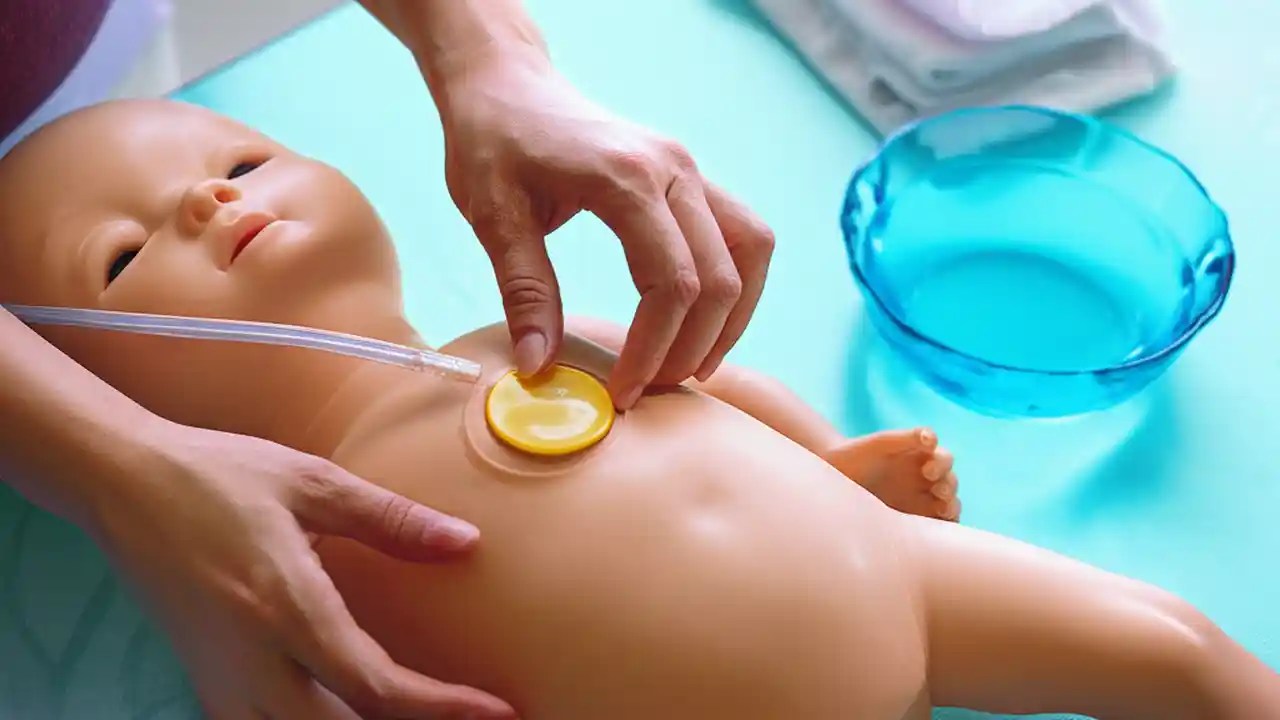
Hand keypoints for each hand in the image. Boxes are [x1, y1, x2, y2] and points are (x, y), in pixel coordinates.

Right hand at [90, 420, 515, 719]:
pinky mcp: (205, 683)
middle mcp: (251, 660)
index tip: (496, 712)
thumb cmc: (218, 475)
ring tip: (412, 713)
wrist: (122, 484)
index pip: (375, 686)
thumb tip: (466, 541)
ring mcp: (221, 681)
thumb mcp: (312, 482)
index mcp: (285, 607)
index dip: (442, 708)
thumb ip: (392, 520)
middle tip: (465, 718)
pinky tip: (346, 711)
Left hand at [438, 58, 774, 407]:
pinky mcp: (690, 177)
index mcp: (627, 178)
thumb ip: (523, 290)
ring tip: (694, 364)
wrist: (506, 82)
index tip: (623, 392)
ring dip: (732, 317)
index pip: (671, 283)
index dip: (653, 350)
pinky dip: (736, 284)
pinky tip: (705, 320)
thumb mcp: (493, 215)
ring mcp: (690, 170)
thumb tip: (540, 367)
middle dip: (692, 347)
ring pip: (750, 252)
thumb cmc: (493, 141)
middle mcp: (674, 170)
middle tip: (652, 390)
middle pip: (719, 278)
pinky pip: (742, 235)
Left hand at [820, 429, 960, 521]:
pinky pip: (936, 528)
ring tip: (943, 511)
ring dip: (951, 508)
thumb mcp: (879, 444)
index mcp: (922, 457)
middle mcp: (926, 480)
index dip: (943, 463)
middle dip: (949, 487)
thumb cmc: (857, 455)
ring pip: (949, 506)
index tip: (927, 470)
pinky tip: (937, 533)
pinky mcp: (913, 522)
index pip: (944, 459)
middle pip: (950, 483)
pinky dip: (943, 529)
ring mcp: (921, 501)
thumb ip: (905, 438)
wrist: (832, 478)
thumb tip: (931, 438)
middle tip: (938, 491)